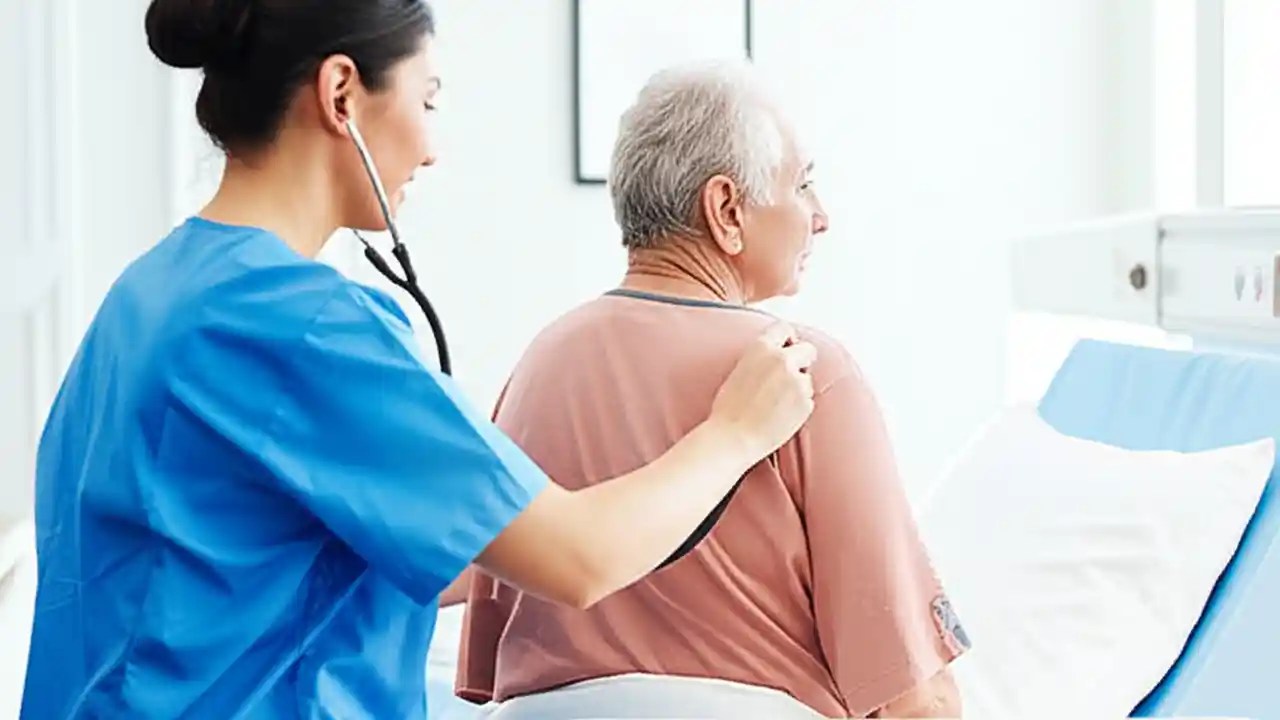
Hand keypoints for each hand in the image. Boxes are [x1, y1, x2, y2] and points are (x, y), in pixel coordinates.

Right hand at [709, 322, 816, 456]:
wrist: (733, 437)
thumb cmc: (728, 409)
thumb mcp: (739, 370)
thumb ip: (761, 360)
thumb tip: (778, 357)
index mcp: (760, 348)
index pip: (784, 328)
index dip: (790, 338)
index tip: (790, 346)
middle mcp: (781, 360)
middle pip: (808, 350)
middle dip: (804, 361)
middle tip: (794, 375)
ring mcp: (796, 381)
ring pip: (807, 379)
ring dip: (798, 388)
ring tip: (776, 405)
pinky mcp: (805, 402)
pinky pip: (808, 400)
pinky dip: (799, 407)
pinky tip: (781, 416)